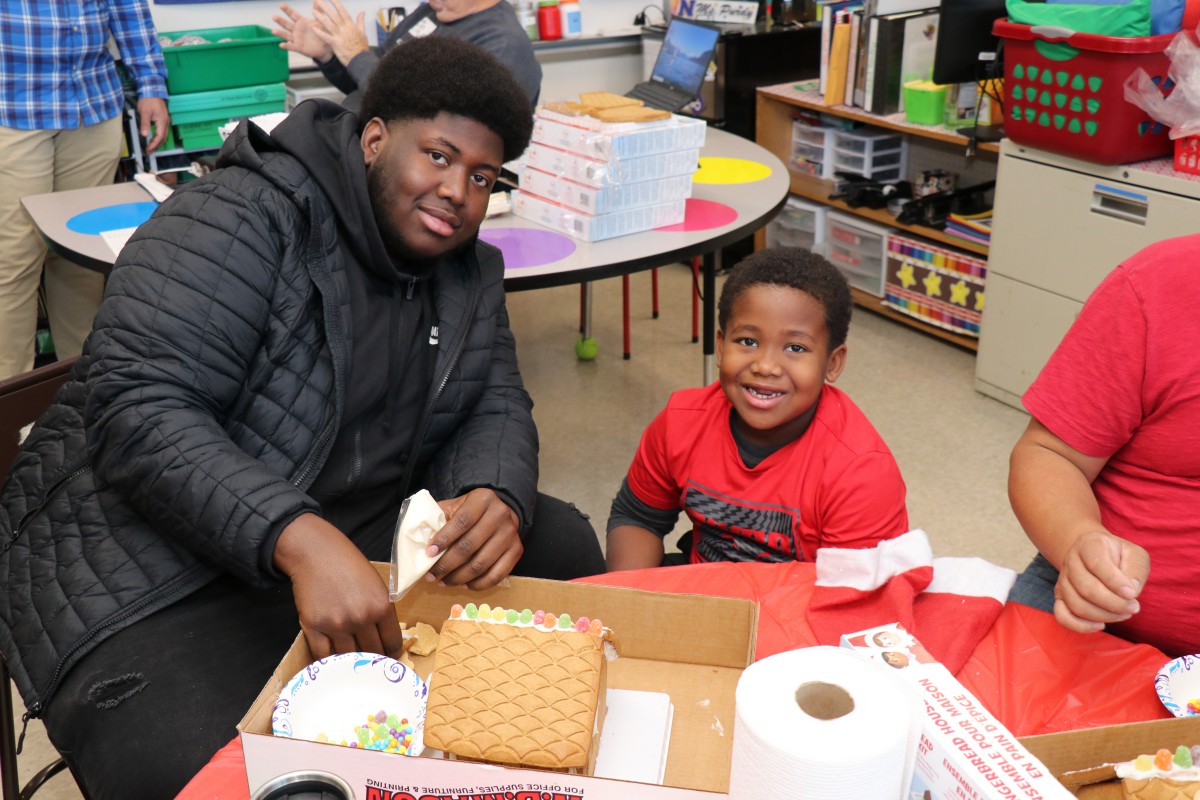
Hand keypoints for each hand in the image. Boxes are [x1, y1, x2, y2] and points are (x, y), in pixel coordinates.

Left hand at [137, 98, 169, 152]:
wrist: (152, 90)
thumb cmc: (148, 100)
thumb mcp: (144, 112)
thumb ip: (145, 124)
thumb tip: (145, 135)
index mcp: (162, 122)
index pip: (159, 137)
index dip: (154, 145)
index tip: (148, 150)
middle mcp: (166, 123)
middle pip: (163, 138)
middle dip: (156, 146)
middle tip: (149, 151)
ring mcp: (165, 121)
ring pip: (163, 135)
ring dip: (158, 142)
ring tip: (151, 147)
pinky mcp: (163, 119)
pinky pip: (162, 131)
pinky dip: (158, 137)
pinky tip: (153, 138)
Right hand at [272, 3, 333, 61]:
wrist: (326, 46)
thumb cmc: (322, 32)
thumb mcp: (320, 21)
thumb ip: (318, 11)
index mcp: (301, 22)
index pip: (292, 14)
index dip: (287, 10)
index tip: (281, 5)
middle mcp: (296, 30)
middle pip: (287, 24)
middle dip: (280, 21)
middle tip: (274, 17)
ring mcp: (296, 39)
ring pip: (286, 35)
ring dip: (280, 33)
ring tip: (273, 31)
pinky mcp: (298, 47)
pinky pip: (291, 47)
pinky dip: (286, 46)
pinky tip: (281, 45)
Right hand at [274, 513, 404, 658]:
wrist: (316, 553)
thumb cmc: (349, 565)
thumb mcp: (377, 585)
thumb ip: (382, 611)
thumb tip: (386, 640)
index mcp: (381, 605)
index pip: (392, 643)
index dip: (391, 652)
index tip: (386, 654)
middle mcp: (361, 617)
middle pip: (372, 653)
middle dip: (372, 658)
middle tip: (368, 658)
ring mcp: (336, 624)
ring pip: (349, 657)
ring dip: (351, 660)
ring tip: (351, 659)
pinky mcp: (313, 626)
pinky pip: (323, 655)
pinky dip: (328, 659)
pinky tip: (332, 658)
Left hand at [310, 0, 369, 65]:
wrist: (360, 59)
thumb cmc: (361, 47)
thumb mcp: (363, 32)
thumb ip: (360, 21)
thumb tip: (362, 12)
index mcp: (351, 25)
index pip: (343, 11)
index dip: (337, 4)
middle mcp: (345, 29)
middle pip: (334, 16)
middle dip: (326, 7)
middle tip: (318, 1)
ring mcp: (339, 36)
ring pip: (329, 24)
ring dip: (321, 17)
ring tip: (313, 12)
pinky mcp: (335, 44)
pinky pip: (326, 37)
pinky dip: (319, 32)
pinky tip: (313, 28)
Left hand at [426, 488, 522, 588]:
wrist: (501, 511)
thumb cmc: (472, 511)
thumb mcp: (456, 506)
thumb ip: (440, 517)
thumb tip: (419, 537)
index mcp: (483, 499)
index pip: (462, 522)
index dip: (444, 539)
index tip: (429, 552)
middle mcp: (500, 515)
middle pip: (470, 546)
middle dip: (447, 564)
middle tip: (432, 575)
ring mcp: (511, 534)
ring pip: (481, 564)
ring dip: (459, 577)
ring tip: (443, 581)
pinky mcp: (517, 551)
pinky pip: (496, 575)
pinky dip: (478, 584)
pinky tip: (464, 584)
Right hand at [1053, 529, 1148, 633]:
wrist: (1097, 556)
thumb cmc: (1119, 557)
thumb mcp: (1134, 555)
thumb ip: (1136, 570)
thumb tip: (1130, 593)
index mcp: (1088, 544)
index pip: (1096, 564)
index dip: (1115, 582)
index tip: (1133, 593)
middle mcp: (1070, 561)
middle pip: (1086, 588)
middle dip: (1114, 603)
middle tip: (1134, 607)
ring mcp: (1063, 580)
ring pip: (1077, 605)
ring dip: (1104, 615)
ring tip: (1124, 614)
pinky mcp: (1060, 597)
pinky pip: (1062, 616)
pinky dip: (1080, 626)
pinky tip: (1100, 625)